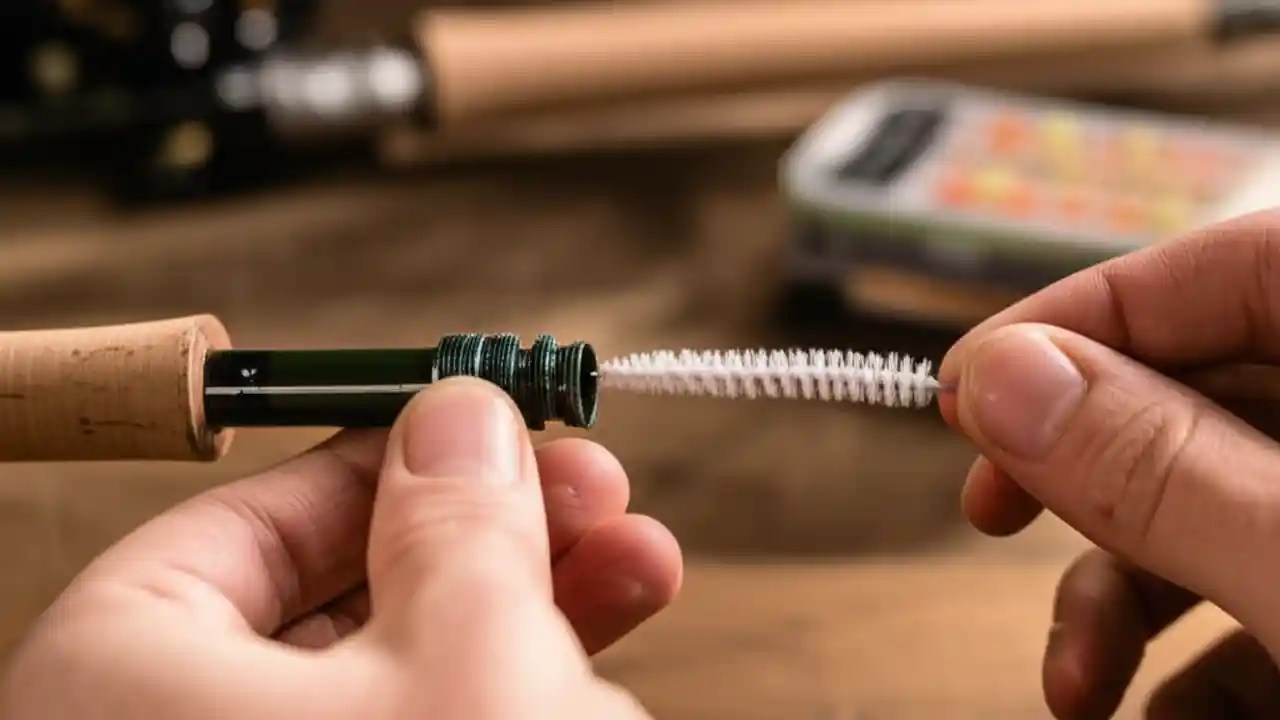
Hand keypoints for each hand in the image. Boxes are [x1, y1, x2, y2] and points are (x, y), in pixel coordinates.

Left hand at [0, 378, 682, 718]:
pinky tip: (614, 629)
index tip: (481, 414)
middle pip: (345, 591)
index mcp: (125, 685)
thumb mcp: (467, 659)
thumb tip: (459, 410)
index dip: (383, 452)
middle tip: (586, 479)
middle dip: (494, 526)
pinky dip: (523, 678)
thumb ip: (460, 521)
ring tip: (639, 553)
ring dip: (538, 599)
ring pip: (407, 668)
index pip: (243, 520)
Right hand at [938, 209, 1279, 717]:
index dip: (1083, 316)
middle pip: (1209, 393)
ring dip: (1119, 594)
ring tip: (1077, 687)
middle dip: (1087, 477)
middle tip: (989, 514)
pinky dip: (1193, 654)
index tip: (964, 387)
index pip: (1235, 265)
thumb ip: (1167, 471)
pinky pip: (1263, 589)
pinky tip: (1161, 713)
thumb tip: (1000, 376)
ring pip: (1222, 503)